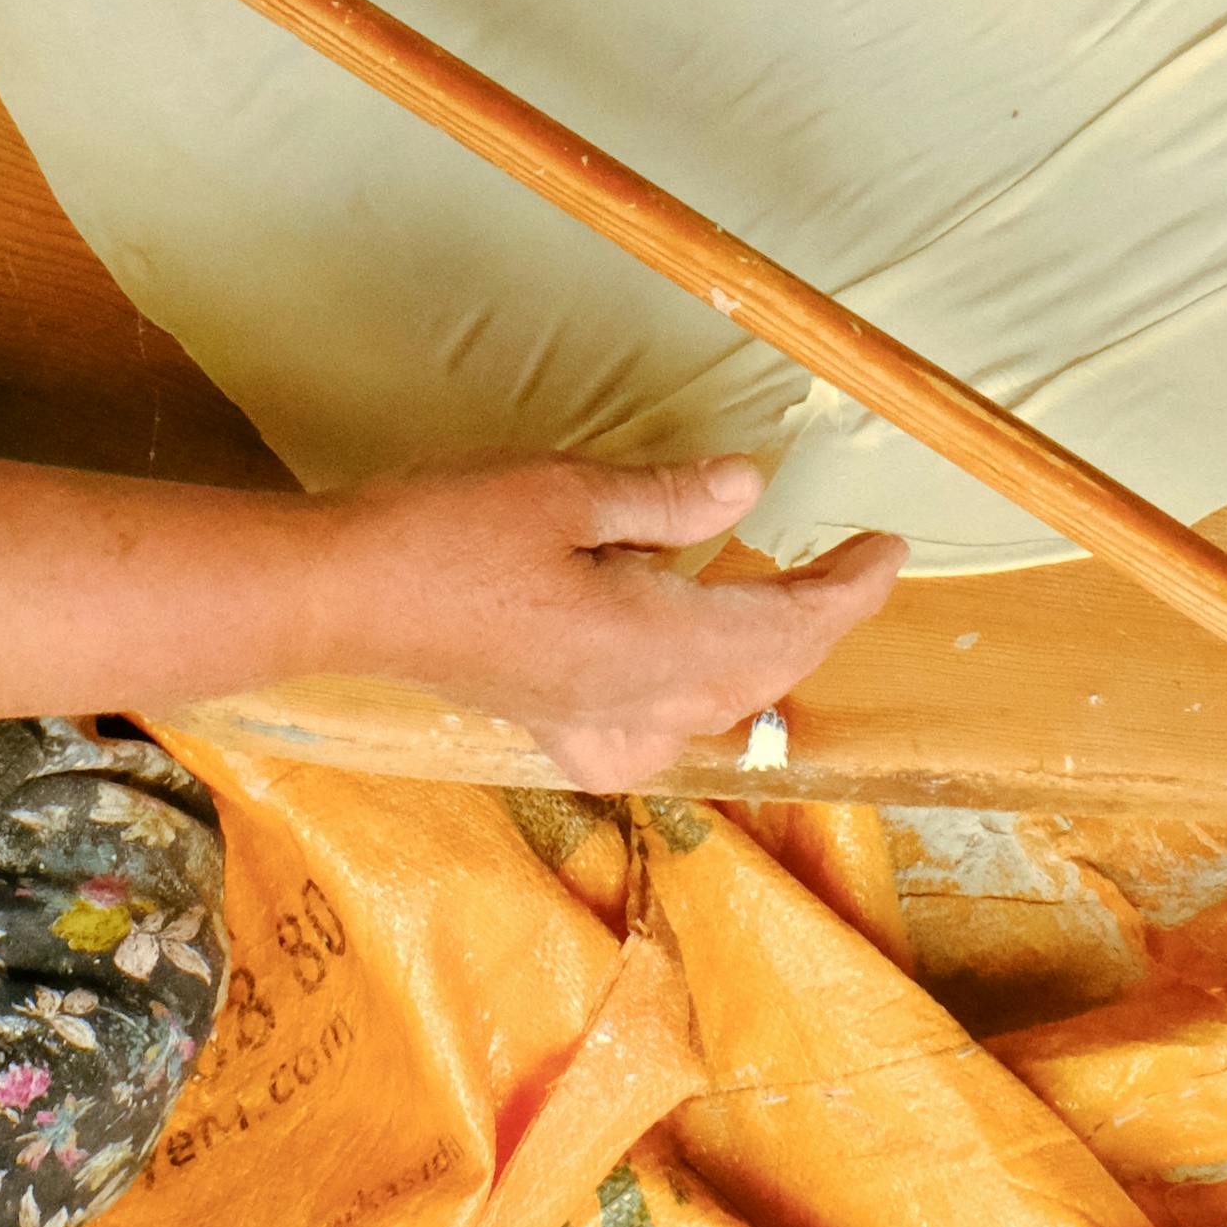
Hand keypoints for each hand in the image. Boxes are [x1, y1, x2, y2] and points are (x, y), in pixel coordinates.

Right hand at [320, 453, 900, 788]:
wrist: (338, 596)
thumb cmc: (441, 530)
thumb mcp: (564, 488)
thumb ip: (667, 500)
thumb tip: (753, 487)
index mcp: (647, 639)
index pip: (781, 624)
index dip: (845, 590)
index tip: (887, 548)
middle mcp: (631, 699)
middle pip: (758, 674)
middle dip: (818, 622)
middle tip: (853, 566)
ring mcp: (589, 721)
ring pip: (712, 710)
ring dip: (764, 665)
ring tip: (787, 611)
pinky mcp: (548, 722)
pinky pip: (647, 739)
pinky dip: (688, 716)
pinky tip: (682, 698)